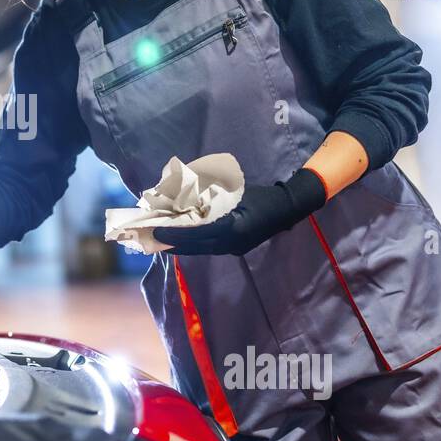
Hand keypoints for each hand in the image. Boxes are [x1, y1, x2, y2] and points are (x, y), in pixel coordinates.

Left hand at [151, 167, 327, 255]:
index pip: (197, 234)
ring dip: (181, 245)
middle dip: (172, 243)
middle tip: (152, 237)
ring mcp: (234, 248)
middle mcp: (232, 243)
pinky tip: (181, 239)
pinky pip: (209, 248)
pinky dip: (193, 244)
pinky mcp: (235, 248)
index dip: (175, 234)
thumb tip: (181, 195)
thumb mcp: (233, 191)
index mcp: (233, 228)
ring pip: (201, 250)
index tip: (156, 230)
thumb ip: (209, 195)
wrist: (288, 209)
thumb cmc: (261, 195)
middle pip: (195, 247)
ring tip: (162, 240)